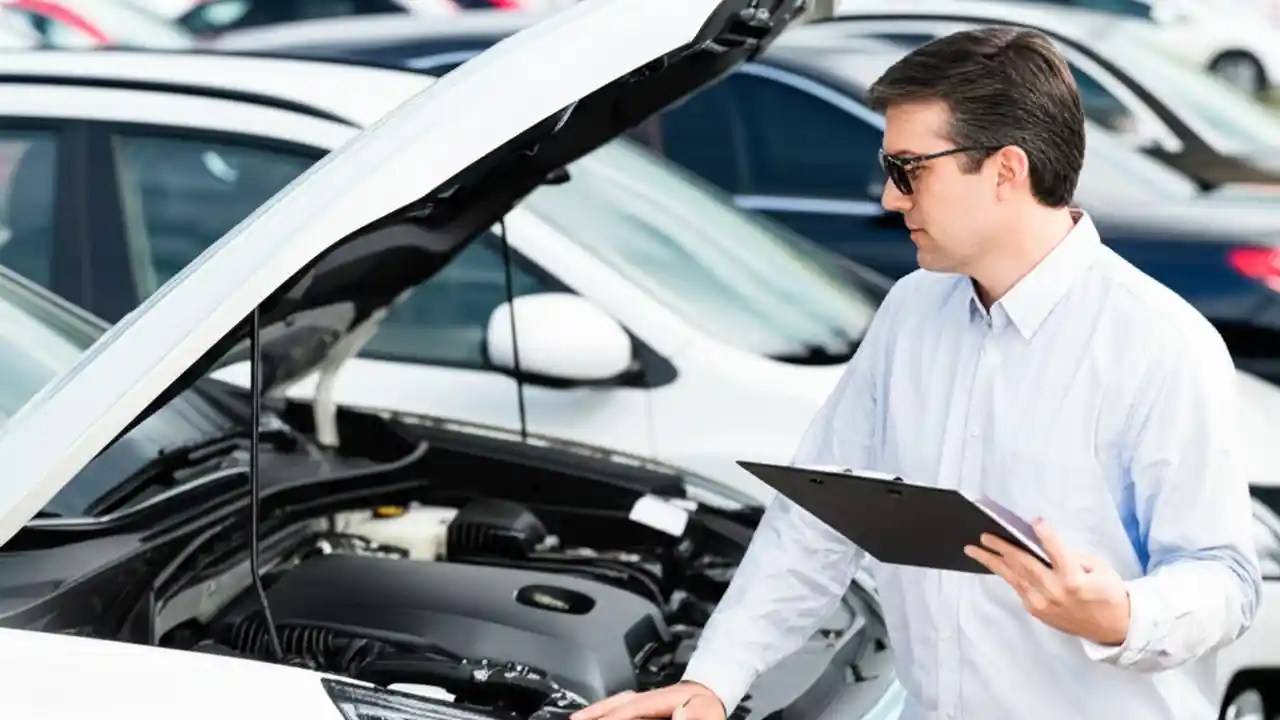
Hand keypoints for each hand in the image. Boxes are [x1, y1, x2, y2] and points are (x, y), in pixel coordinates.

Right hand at [569, 681, 725, 719]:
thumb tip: (681, 716)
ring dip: (597, 710)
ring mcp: (645, 701)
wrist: (709, 696)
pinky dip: (607, 711)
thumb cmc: (706, 707)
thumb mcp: (707, 712)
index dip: (616, 715)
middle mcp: (648, 697)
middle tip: (576, 719)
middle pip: (619, 702)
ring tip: (578, 718)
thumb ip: (695, 715)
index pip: (635, 706)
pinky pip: (622, 708)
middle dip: (597, 711)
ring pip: (617, 703)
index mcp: (662, 697)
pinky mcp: (644, 708)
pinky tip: (598, 715)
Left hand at [963, 518, 1130, 645]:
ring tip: (973, 549)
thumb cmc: (1107, 592)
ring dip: (992, 561)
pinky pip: (1018, 588)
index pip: (1056, 552)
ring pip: (1013, 577)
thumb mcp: (1099, 568)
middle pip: (1025, 565)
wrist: (1113, 627)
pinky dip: (1005, 574)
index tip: (1035, 521)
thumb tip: (1042, 543)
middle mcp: (1055, 592)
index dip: (1045, 535)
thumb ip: (1071, 556)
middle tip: (984, 535)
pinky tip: (993, 563)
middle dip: (1002, 548)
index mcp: (1075, 579)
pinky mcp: (1036, 611)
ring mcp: (1043, 604)